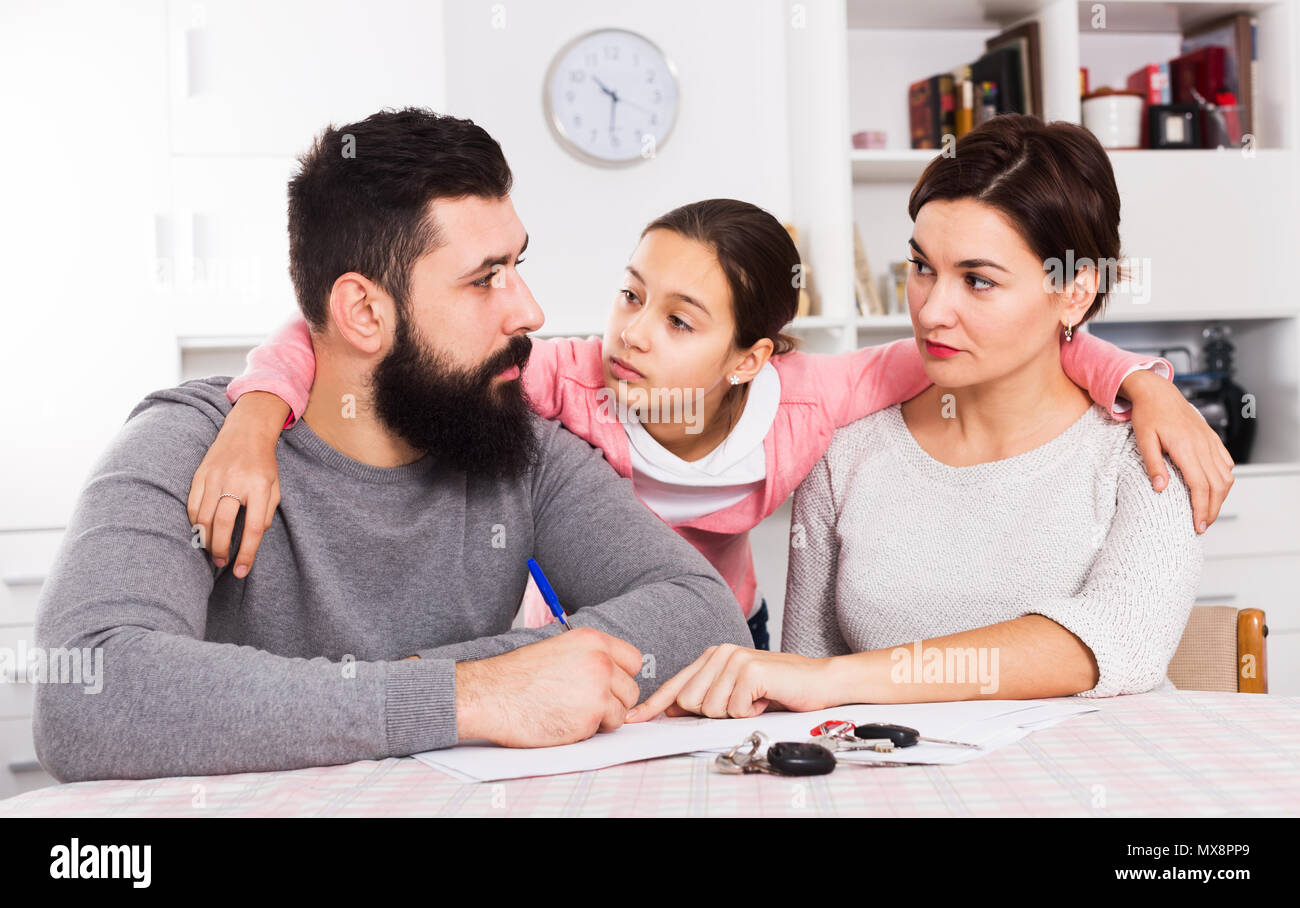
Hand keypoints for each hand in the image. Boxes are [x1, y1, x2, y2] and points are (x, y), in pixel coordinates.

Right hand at [187, 391, 289, 576]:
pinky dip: (195, 522)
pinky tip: (201, 530)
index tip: (241, 571)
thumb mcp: (275, 487)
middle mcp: (236, 482)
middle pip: (223, 523)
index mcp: (260, 487)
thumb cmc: (263, 464)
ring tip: (212, 550)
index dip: (247, 554)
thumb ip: (266, 513)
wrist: (247, 431)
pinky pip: (193, 504)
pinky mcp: (200, 474)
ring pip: (204, 517)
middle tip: (222, 563)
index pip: (254, 528)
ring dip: (206, 539)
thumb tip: (253, 538)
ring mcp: (215, 477)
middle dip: (221, 549)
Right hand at [455, 627, 642, 746]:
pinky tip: (564, 721)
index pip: (633, 659)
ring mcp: (597, 691)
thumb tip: (614, 672)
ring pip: (622, 712)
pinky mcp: (589, 718)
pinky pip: (604, 729)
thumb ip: (589, 657)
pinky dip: (589, 731)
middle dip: (614, 700)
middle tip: (585, 704)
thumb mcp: (559, 649)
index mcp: (592, 640)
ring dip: (603, 718)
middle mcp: (600, 662)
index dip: (621, 676)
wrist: (490, 695)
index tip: (609, 684)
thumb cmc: (517, 676)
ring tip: (572, 712)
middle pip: (631, 689)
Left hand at [625, 644, 836, 721]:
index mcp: (712, 657)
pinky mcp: (749, 670)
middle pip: (689, 702)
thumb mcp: (736, 692)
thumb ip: (706, 696)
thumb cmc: (779, 689)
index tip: (635, 718)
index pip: (676, 684)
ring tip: (755, 700)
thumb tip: (672, 711)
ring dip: (735, 713)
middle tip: (742, 703)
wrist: (820, 680)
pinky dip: (751, 712)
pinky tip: (765, 699)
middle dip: (713, 713)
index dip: (654, 705)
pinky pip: (733, 709)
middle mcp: (720, 653)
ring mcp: (734, 659)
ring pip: (709, 708)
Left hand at [1123, 370, 1234, 532]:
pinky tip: (1215, 490)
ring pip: (1226, 476)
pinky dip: (1225, 480)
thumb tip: (1160, 488)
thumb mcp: (1143, 440)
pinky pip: (1226, 463)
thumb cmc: (1147, 415)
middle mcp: (1203, 446)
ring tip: (1208, 512)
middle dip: (1212, 509)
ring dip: (1220, 497)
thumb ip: (1153, 464)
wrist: (1158, 392)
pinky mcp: (1212, 438)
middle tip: (1203, 526)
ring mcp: (1210, 442)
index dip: (1200, 508)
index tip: (1198, 526)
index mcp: (1186, 448)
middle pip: (1216, 486)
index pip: (1199, 485)